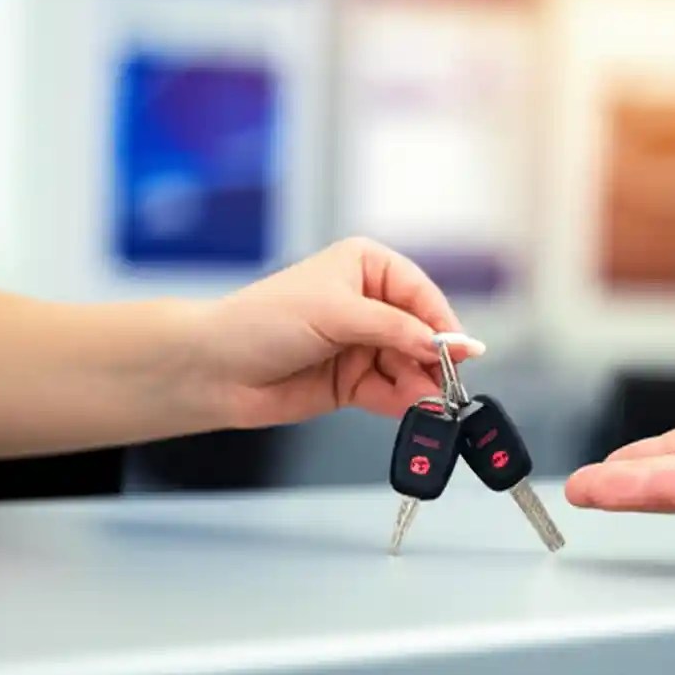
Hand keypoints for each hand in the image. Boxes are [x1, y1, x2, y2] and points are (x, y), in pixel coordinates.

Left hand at [193, 237, 478, 428]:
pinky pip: (393, 392)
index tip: (461, 350)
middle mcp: (369, 304)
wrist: (213, 370)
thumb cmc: (261, 321)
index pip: (421, 293)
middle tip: (447, 382)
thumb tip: (452, 343)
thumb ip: (399, 330)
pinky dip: (404, 402)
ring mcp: (362, 345)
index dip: (442, 322)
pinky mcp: (354, 383)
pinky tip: (411, 408)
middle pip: (422, 333)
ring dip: (421, 384)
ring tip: (427, 400)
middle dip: (434, 359)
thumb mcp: (338, 312)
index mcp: (366, 267)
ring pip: (411, 366)